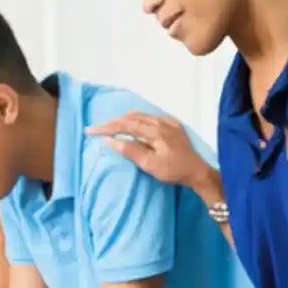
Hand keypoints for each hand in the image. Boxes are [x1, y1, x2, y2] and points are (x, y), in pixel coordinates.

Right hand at [87, 112, 212, 188]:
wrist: (197, 171)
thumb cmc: (173, 170)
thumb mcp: (149, 164)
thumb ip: (130, 150)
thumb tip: (111, 141)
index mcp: (153, 130)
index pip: (124, 125)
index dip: (106, 127)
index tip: (90, 131)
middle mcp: (160, 122)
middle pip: (131, 118)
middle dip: (113, 122)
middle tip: (98, 128)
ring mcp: (168, 122)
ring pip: (141, 115)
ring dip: (125, 119)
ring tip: (112, 124)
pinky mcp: (173, 126)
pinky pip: (151, 117)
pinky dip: (138, 118)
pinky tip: (136, 122)